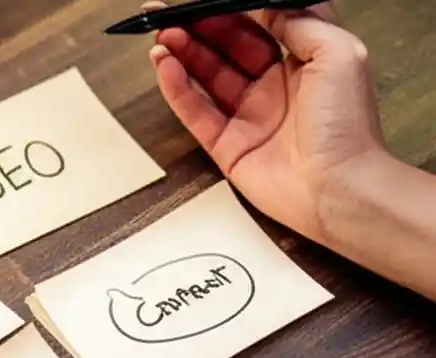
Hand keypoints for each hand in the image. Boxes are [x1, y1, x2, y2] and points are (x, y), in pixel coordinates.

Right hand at [145, 1, 384, 243]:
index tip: (207, 0)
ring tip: (161, 37)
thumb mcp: (338, 53)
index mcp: (302, 61)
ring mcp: (248, 115)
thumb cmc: (347, 125)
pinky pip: (195, 111)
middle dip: (197, 28)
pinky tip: (165, 67)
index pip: (259, 25)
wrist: (338, 188)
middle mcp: (273, 86)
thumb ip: (299, 21)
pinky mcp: (226, 145)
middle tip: (169, 15)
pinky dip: (177, 89)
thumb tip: (264, 4)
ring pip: (205, 75)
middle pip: (227, 47)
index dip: (231, 9)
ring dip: (182, 53)